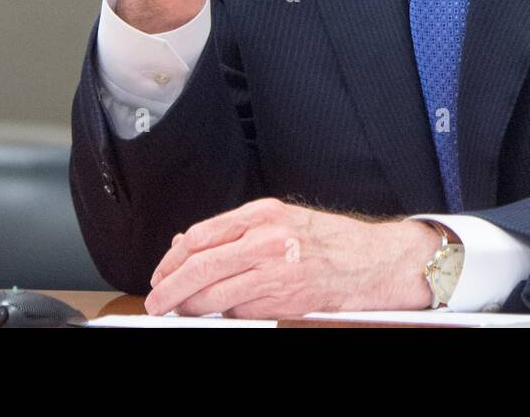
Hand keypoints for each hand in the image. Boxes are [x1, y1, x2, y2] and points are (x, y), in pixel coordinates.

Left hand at [144, 198, 441, 317]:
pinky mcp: (285, 300)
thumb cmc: (329, 239)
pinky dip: (228, 314)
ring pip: (215, 296)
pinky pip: (242, 312)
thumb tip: (189, 243)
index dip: (172, 259)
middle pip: (200, 267)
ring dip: (192, 308)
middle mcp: (267, 240)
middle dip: (170, 289)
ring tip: (182, 312)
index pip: (201, 236)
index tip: (161, 273)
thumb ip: (235, 230)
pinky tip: (225, 312)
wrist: (372, 260)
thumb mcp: (279, 219)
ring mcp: (276, 271)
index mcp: (263, 213)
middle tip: (157, 301)